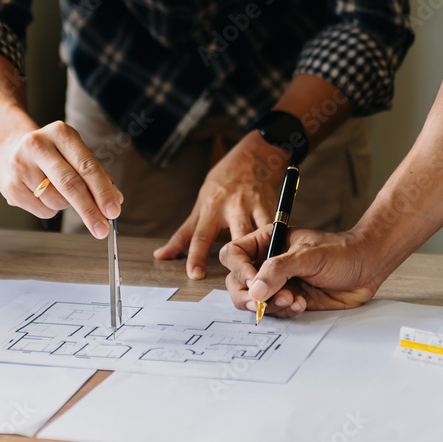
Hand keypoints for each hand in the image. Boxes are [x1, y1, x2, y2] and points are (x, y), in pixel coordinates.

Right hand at [0, 120, 122, 238]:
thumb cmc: (51, 153)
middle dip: (90, 211)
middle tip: (103, 229)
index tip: (113, 211)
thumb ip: (96, 174)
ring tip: (57, 190)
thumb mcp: (74, 153)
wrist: (9, 147)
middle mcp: (38, 145)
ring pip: (57, 201)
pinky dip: (51, 209)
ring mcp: (20, 165)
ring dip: (67, 205)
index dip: (103, 191)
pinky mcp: (10, 186)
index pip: (87, 166)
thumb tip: (116, 200)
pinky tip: (42, 194)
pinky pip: (43, 211)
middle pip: (71, 185)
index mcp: (60, 133)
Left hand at [153, 132, 285, 279]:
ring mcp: (254, 207)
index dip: (196, 257)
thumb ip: (183, 234)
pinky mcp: (273, 207)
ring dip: (263, 257)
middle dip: (240, 262)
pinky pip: (276, 228)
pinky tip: (282, 259)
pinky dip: (278, 243)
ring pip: (259, 236)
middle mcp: (232, 208)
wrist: (253, 156)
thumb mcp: (200, 204)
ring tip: (265, 279)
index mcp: (211, 208)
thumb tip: (160, 256)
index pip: (200, 236)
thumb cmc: (223, 182)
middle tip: (243, 285)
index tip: (195, 275)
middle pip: (236, 239)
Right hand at [219, 224, 376, 317]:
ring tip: (294, 300)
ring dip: (270, 306)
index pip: (234, 254)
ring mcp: (276, 283)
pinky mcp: (287, 299)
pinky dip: (283, 312)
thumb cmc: (341, 252)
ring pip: (252, 301)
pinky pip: (272, 312)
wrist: (366, 268)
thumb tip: (255, 290)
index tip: (254, 281)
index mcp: (267, 241)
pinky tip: (301, 304)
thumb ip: (279, 270)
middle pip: (236, 282)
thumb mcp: (308, 255)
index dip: (239, 270)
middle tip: (264, 302)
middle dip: (249, 296)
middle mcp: (267, 262)